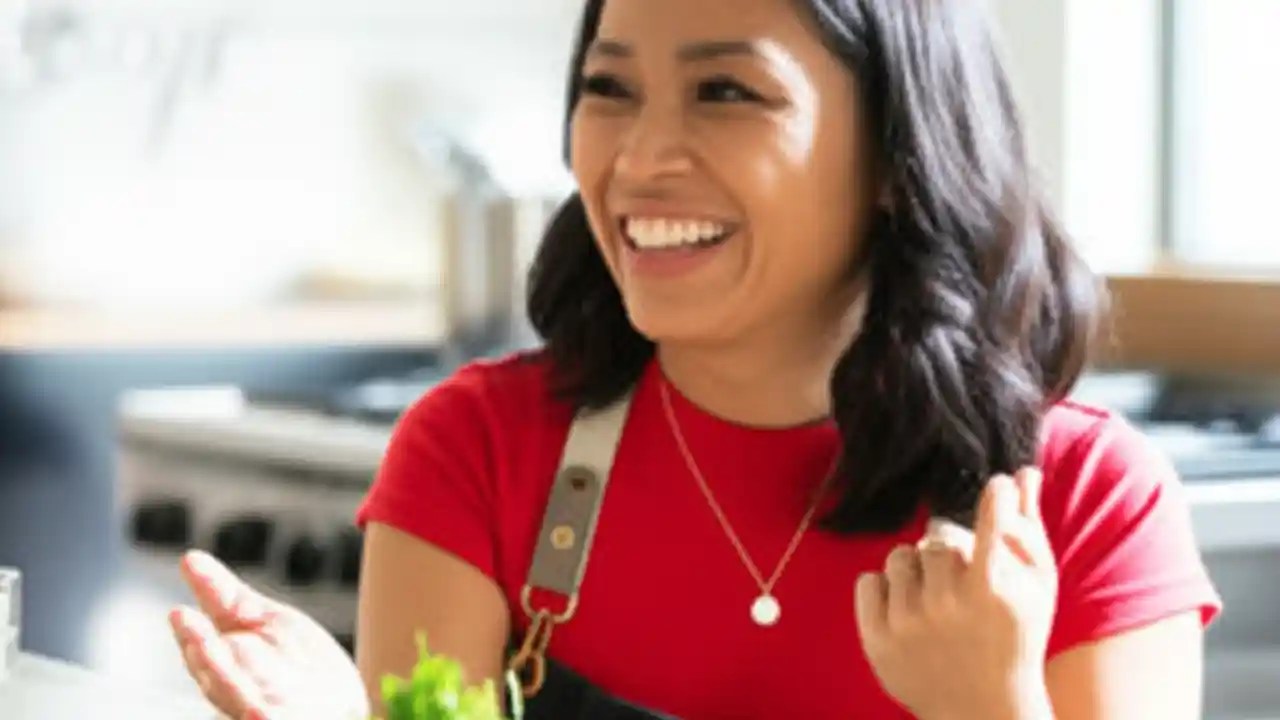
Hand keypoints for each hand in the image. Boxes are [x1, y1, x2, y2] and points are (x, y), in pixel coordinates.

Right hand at [168, 549, 369, 719]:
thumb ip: (226, 597)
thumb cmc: (294, 663)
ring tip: (223, 659)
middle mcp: (239, 696)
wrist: (341, 705)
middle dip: (207, 658)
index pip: (203, 653)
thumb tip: (188, 558)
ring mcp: (261, 713)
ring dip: (229, 685)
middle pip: (219, 680)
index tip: (180, 613)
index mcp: (226, 668)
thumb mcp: (266, 621)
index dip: (192, 635)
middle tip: (193, 630)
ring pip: (240, 702)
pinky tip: (260, 714)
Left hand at [854, 468, 1056, 719]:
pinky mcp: (877, 639)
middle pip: (936, 539)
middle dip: (949, 555)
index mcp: (993, 589)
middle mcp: (949, 604)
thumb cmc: (1015, 637)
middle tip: (964, 585)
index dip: (996, 497)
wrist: (983, 709)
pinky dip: (886, 592)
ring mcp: (909, 622)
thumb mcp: (1035, 588)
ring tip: (937, 602)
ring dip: (916, 571)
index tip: (997, 487)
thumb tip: (1023, 469)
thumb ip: (1026, 527)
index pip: (991, 520)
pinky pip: (868, 581)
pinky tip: (910, 614)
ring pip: (899, 556)